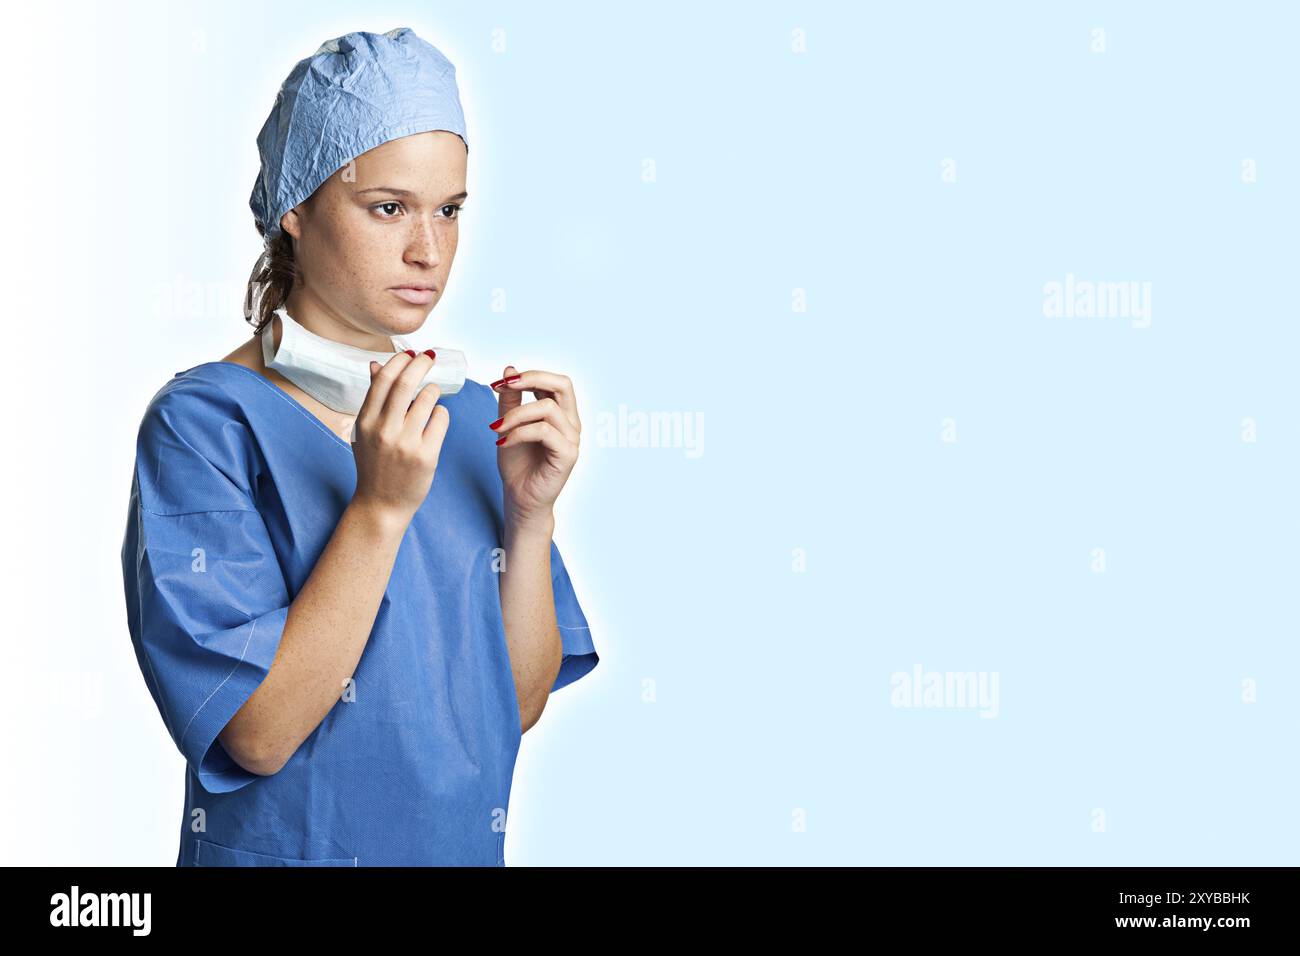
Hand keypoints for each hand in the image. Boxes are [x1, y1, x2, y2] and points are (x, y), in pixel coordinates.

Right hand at [351, 349, 449, 525]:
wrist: (381, 504)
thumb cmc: (375, 463)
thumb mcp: (365, 430)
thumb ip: (373, 398)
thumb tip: (375, 363)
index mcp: (365, 421)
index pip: (383, 379)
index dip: (399, 360)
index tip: (411, 353)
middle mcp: (383, 430)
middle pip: (406, 383)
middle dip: (421, 363)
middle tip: (430, 356)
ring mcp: (405, 444)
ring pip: (428, 399)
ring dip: (433, 391)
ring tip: (432, 394)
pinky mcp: (426, 456)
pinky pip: (441, 419)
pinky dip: (441, 414)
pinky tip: (435, 420)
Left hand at [489, 365, 580, 524]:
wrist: (520, 498)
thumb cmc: (517, 464)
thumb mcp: (508, 425)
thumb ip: (511, 400)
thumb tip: (510, 369)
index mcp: (561, 413)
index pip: (555, 381)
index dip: (529, 375)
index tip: (499, 382)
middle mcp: (571, 423)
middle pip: (563, 385)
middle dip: (531, 379)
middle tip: (503, 386)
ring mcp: (572, 439)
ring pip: (547, 408)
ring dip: (516, 414)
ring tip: (496, 428)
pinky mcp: (567, 455)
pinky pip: (543, 431)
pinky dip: (519, 432)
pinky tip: (502, 442)